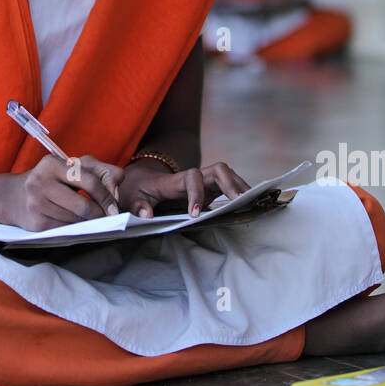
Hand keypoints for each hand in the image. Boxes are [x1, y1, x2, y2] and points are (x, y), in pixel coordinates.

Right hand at [7, 153, 123, 232]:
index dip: (106, 197)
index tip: (115, 209)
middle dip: (99, 214)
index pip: (89, 181)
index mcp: (52, 164)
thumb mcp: (73, 167)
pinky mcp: (35, 222)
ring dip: (87, 222)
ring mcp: (35, 203)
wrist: (15, 196)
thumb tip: (117, 189)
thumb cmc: (52, 180)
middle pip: (83, 206)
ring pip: (75, 220)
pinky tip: (74, 223)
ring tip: (89, 218)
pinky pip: (65, 229)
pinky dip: (75, 228)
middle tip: (107, 218)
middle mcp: (40, 181)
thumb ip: (101, 171)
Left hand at [119, 160, 250, 219]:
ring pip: (228, 176)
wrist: (141, 180)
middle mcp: (193, 177)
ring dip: (240, 187)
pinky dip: (240, 193)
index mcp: (174, 180)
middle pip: (219, 170)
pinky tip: (250, 205)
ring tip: (253, 203)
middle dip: (230, 184)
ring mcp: (204, 182)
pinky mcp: (210, 189)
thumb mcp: (131, 198)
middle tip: (238, 203)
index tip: (195, 214)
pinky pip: (229, 187)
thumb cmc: (137, 189)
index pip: (191, 178)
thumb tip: (147, 215)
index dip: (196, 194)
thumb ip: (137, 206)